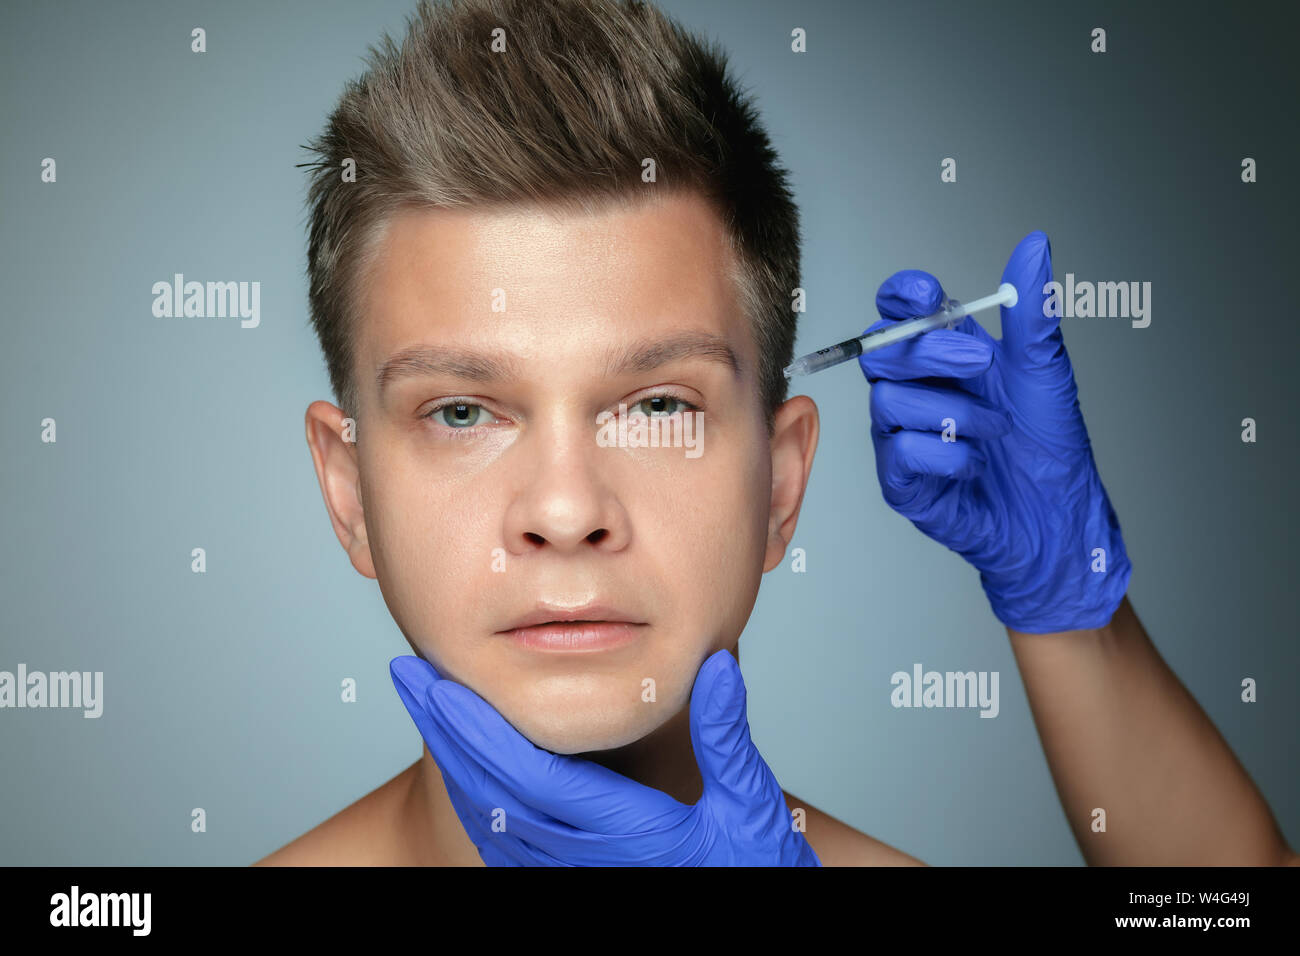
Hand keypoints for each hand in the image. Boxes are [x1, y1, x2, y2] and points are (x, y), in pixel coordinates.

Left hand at [388, 650, 820, 865]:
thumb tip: (715, 665)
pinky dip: (475, 796)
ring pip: (490, 819)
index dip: (479, 728)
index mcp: (627, 835)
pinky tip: (464, 764)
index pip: (530, 776)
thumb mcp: (753, 805)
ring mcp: (572, 877)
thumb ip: (727, 737)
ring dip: (453, 759)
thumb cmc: (756, 867)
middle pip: (493, 793)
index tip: (441, 682)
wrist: (752, 915)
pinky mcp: (570, 882)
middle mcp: (586, 863)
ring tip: (428, 705)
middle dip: (446, 730)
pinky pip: (504, 842)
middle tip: (408, 675)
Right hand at [859, 230, 1131, 631]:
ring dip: (952, 413)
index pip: (900, 311)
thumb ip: (1030, 309)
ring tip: (996, 431)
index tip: (924, 292)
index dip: (902, 295)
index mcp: (944, 355)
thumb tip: (1035, 245)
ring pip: (887, 401)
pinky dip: (945, 454)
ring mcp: (901, 435)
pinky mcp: (900, 480)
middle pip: (881, 350)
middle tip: (982, 366)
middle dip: (930, 352)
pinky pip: (899, 452)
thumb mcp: (1044, 369)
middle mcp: (915, 390)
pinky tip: (975, 465)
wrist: (1057, 518)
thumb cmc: (1048, 445)